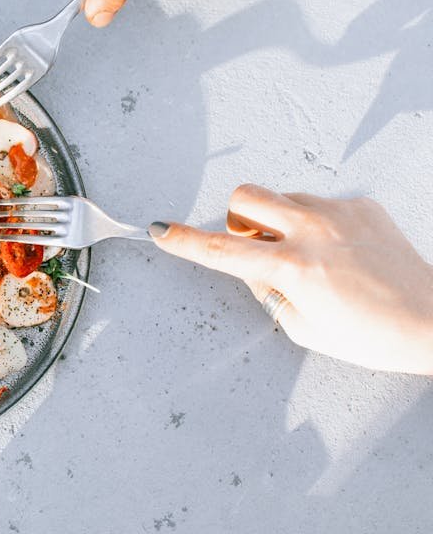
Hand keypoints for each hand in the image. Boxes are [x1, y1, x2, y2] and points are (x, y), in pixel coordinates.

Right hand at [152, 185, 432, 373]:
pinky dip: (317, 222)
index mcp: (293, 267)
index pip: (221, 251)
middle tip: (254, 245)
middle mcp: (313, 231)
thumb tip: (253, 266)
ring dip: (279, 220)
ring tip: (307, 254)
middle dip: (237, 218)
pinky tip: (340, 251)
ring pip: (283, 197)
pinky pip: (321, 202)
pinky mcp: (363, 205)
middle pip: (245, 197)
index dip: (184, 241)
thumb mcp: (304, 327)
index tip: (160, 229)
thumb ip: (269, 291)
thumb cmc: (373, 336)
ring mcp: (340, 212)